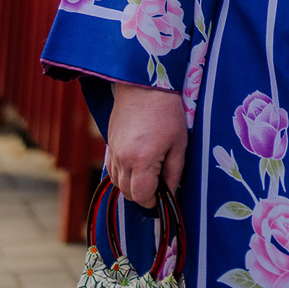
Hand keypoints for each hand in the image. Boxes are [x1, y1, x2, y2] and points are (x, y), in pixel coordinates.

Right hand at [106, 83, 187, 206]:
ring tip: (148, 175)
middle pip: (128, 193)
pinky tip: (135, 166)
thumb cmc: (167, 112)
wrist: (143, 86)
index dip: (153, 201)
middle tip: (158, 185)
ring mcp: (114, 152)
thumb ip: (174, 172)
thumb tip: (171, 192)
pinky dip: (122, 174)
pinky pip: (112, 170)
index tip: (163, 196)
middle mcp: (123, 160)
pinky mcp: (109, 144)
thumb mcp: (179, 143)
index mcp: (142, 161)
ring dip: (131, 186)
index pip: (142, 196)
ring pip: (118, 183)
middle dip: (143, 195)